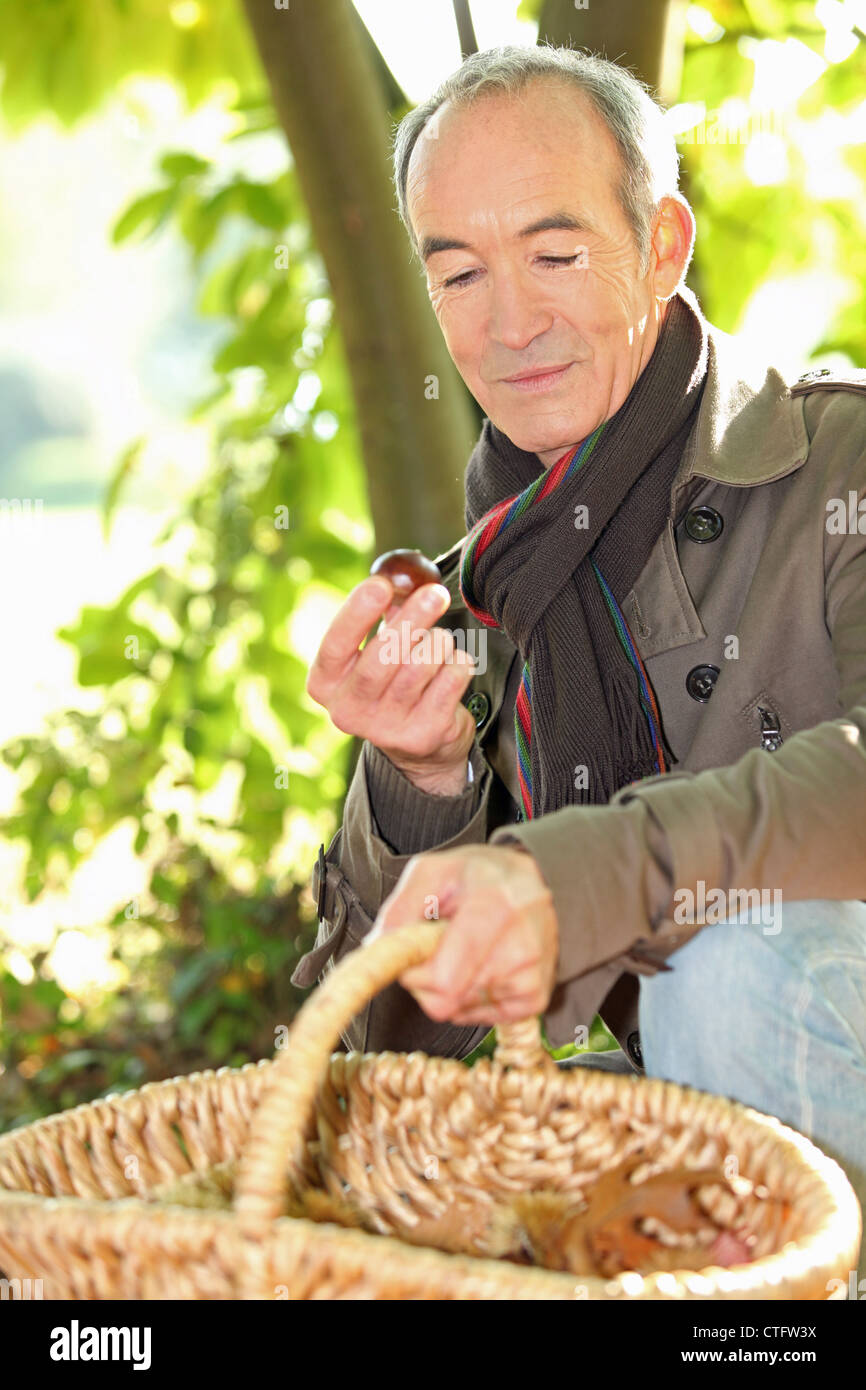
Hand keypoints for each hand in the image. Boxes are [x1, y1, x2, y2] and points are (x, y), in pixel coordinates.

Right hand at [305, 575, 477, 794]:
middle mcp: (348, 711)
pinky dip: (458, 663)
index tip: (381, 584)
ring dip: (438, 642)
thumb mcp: (375, 650)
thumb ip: (384, 616)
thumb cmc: (392, 680)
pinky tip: (451, 667)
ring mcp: (385, 729)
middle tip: (435, 593)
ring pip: (420, 667)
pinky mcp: (423, 736)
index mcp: (325, 685)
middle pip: (380, 659)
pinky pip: (450, 681)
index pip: (335, 646)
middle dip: (411, 620)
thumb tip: (402, 581)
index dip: (356, 613)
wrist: (419, 745)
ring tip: (440, 642)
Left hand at [366, 844, 558, 1024]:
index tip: (412, 951)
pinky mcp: (535, 998)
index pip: (441, 979)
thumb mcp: (433, 871)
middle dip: (425, 980)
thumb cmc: (480, 875)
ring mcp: (530, 977)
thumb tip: (379, 947)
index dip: (412, 974)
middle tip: (436, 948)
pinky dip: (469, 996)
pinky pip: (478, 1018)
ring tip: (465, 950)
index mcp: (494, 908)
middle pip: (445, 1000)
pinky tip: (480, 965)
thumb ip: (400, 908)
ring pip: (458, 1010)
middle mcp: (520, 948)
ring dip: (449, 985)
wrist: (538, 881)